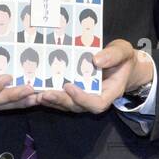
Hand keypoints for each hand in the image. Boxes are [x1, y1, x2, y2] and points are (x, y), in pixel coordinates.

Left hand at [36, 39, 152, 114]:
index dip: (82, 98)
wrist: (121, 63)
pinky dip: (49, 96)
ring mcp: (84, 97)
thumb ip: (113, 55)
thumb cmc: (123, 58)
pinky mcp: (74, 93)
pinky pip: (62, 98)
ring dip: (51, 101)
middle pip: (77, 106)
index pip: (97, 103)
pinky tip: (36, 91)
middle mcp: (95, 98)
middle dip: (61, 100)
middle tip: (45, 93)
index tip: (69, 86)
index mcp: (110, 92)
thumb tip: (96, 60)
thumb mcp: (123, 51)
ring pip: (67, 104)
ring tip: (37, 94)